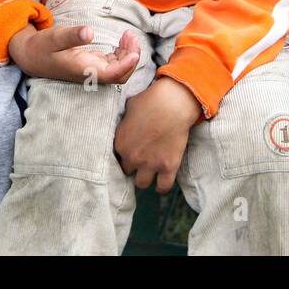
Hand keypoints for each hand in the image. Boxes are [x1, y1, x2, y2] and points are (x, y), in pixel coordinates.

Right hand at [8, 24, 139, 83]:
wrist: (31, 56)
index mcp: (83, 70)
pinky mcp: (93, 64)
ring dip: (128, 54)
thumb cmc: (42, 46)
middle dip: (131, 58)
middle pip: (120, 75)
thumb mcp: (54, 37)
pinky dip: (122, 52)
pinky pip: (114, 63)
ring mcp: (93, 70)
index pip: (112, 75)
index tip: (134, 52)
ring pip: (119, 69)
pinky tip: (122, 39)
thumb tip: (90, 32)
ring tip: (129, 34)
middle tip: (131, 36)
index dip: (126, 66)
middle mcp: (91, 73)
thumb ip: (72, 35)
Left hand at [114, 76, 200, 192]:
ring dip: (145, 178)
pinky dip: (162, 187)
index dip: (124, 154)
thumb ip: (124, 123)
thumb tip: (124, 122)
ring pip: (141, 183)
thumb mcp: (129, 108)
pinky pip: (163, 187)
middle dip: (133, 166)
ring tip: (150, 173)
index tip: (130, 151)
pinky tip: (161, 183)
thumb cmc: (150, 101)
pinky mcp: (168, 167)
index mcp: (120, 143)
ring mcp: (150, 164)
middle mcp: (132, 157)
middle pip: (127, 171)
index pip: (116, 158)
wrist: (173, 104)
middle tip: (141, 160)